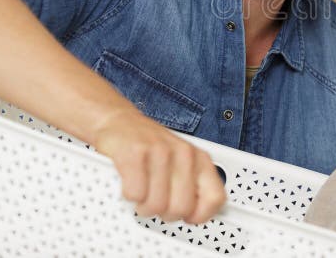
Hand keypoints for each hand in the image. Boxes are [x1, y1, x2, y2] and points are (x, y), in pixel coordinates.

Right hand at [92, 108, 226, 223]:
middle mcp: (185, 154)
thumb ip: (193, 187)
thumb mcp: (181, 163)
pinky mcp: (135, 153)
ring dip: (143, 205)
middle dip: (164, 213)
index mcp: (201, 159)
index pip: (216, 199)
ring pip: (156, 206)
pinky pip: (135, 194)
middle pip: (181, 209)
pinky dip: (128, 195)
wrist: (119, 120)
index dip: (200, 215)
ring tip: (142, 191)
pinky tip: (129, 182)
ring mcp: (161, 152)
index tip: (187, 216)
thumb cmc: (151, 146)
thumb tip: (199, 216)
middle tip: (156, 200)